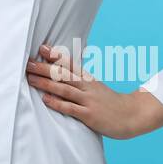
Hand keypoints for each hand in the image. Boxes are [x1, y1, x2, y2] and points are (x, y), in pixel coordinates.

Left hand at [24, 43, 162, 140]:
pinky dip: (57, 103)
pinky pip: (71, 108)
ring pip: (64, 89)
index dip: (55, 55)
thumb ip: (82, 82)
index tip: (41, 48)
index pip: (70, 64)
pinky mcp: (90, 115)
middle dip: (44, 68)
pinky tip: (45, 99)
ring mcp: (89, 100)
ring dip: (46, 83)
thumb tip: (64, 76)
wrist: (134, 115)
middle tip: (27, 63)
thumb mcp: (97, 88)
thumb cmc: (112, 103)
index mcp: (89, 79)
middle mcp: (88, 87)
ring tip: (30, 78)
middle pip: (63, 74)